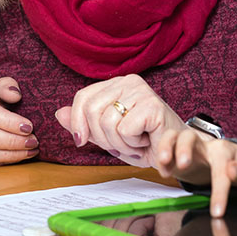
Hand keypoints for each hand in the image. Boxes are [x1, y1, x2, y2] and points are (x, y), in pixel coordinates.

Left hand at [55, 74, 184, 166]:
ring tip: (136, 143)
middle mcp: (129, 81)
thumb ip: (85, 124)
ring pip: (107, 123)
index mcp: (116, 84)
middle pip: (91, 111)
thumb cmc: (145, 142)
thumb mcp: (107, 135)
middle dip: (102, 138)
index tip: (81, 141)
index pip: (82, 97)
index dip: (77, 123)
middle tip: (121, 144)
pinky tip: (146, 141)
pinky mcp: (153, 105)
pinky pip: (124, 130)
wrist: (177, 154)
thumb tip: (59, 113)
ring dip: (119, 144)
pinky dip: (132, 145)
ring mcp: (142, 91)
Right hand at [154, 128, 236, 216]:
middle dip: (184, 149)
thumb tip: (232, 171)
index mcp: (222, 150)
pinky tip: (164, 172)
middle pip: (189, 136)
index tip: (217, 211)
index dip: (219, 191)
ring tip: (165, 163)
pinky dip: (160, 160)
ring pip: (172, 136)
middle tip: (183, 165)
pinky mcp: (174, 155)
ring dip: (165, 147)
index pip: (220, 168)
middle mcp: (201, 145)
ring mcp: (186, 148)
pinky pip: (163, 149)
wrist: (224, 159)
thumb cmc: (234, 163)